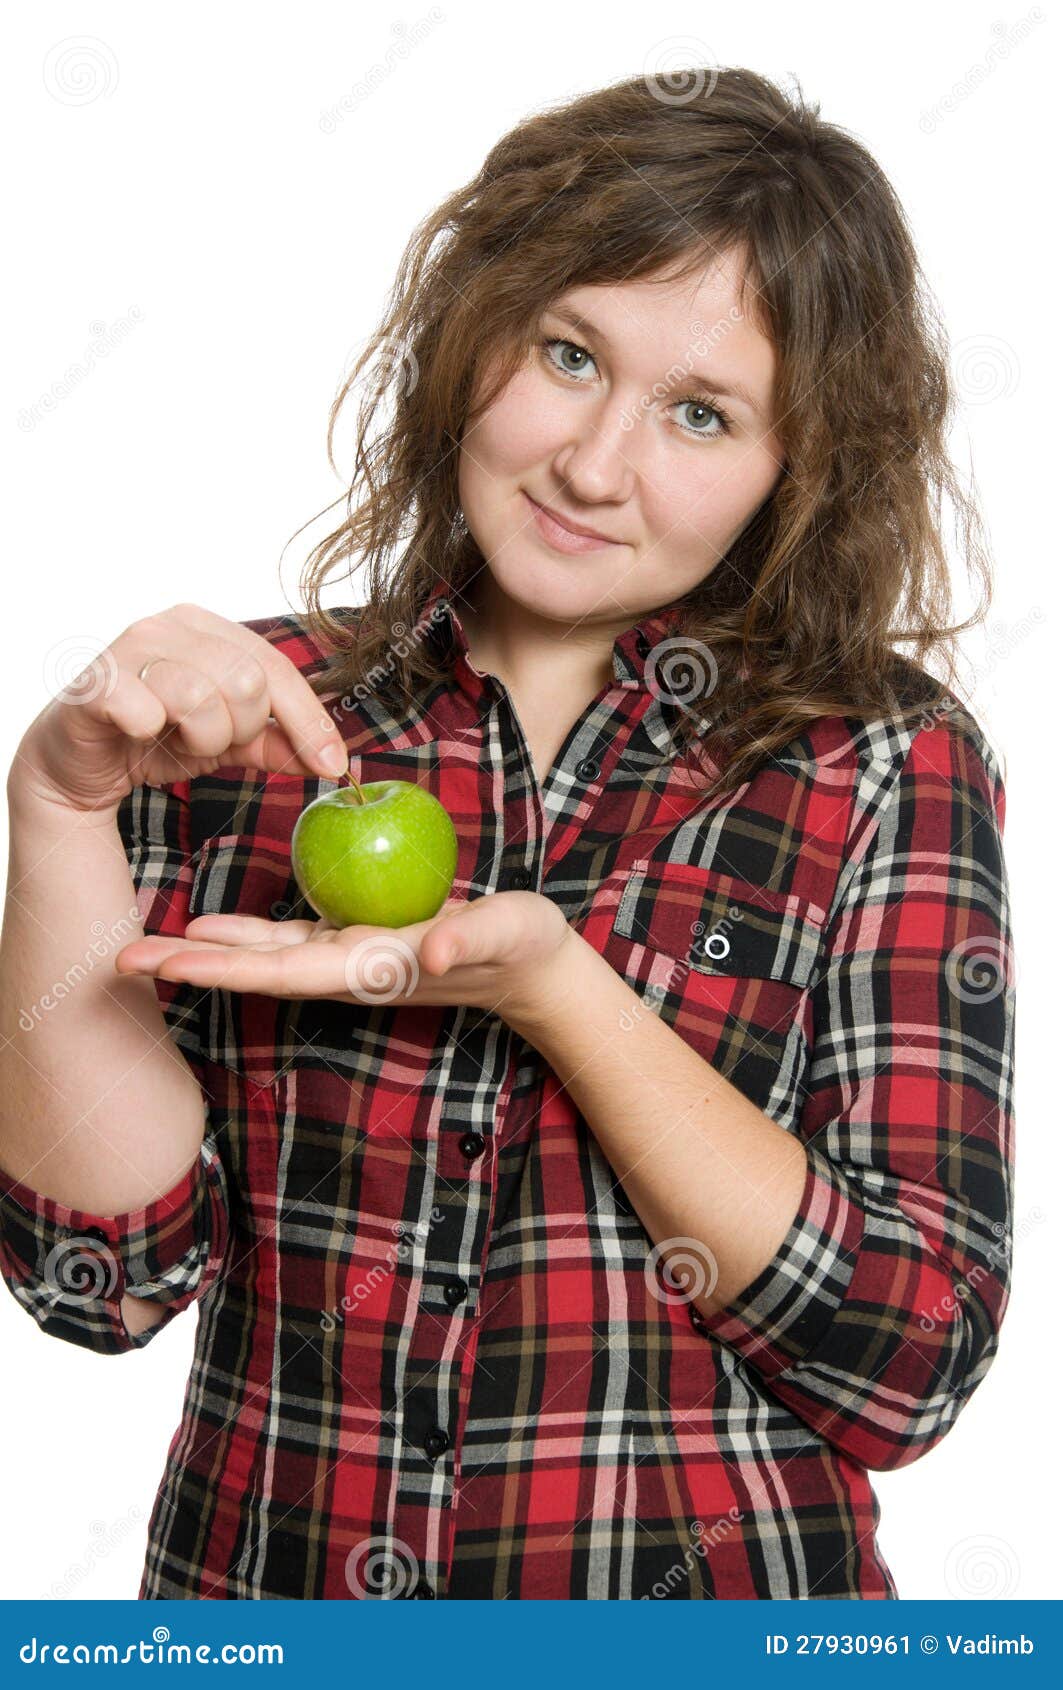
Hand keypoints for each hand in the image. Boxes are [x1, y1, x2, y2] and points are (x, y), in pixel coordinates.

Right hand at [10, 602, 349, 818]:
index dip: (310, 721)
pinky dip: (152, 733)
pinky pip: (147, 709)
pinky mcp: (98, 682)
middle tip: (206, 741)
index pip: (278, 669)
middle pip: (247, 684)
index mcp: (208, 627)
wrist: (79, 765)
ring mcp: (130, 647)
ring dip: (199, 740)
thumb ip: (276, 743)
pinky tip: (139, 734)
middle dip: (239, 730)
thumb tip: (331, 759)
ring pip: (203, 697)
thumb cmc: (154, 739)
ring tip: (175, 740)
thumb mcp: (229, 742)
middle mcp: (170, 625)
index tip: (333, 767)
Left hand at [113, 889, 576, 1029]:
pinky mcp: (356, 945)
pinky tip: (206, 928)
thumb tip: (440, 949)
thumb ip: (477, 937)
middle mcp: (348, 970)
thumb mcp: (509, 933)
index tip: (169, 963)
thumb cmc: (524, 947)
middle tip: (119, 960)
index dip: (226, 967)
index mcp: (374, 969)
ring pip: (261, 958)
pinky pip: (286, 942)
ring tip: (145, 946)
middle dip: (189, 967)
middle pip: (254, 970)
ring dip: (203, 955)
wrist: (532, 971)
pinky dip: (241, 939)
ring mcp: (348, 960)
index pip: (285, 970)